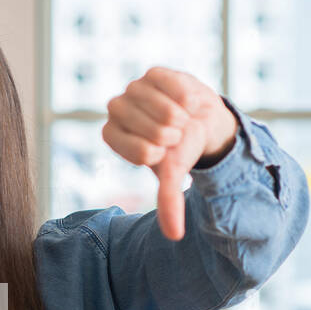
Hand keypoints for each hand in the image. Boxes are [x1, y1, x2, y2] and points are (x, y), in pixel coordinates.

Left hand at [102, 68, 238, 239]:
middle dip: (170, 136)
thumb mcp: (173, 174)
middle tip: (173, 134)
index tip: (162, 151)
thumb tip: (175, 236)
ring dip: (179, 118)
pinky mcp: (152, 73)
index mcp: (112, 134)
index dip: (154, 151)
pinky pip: (172, 87)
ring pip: (162, 109)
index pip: (133, 148)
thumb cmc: (178, 148)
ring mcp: (133, 89)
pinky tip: (186, 102)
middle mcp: (116, 109)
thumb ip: (168, 201)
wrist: (199, 120)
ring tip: (179, 118)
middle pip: (150, 130)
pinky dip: (186, 98)